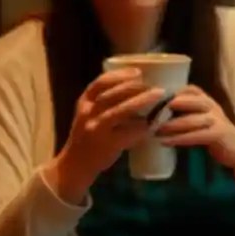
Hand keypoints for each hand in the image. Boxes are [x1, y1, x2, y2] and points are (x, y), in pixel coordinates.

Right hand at [46, 69, 162, 203]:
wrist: (76, 163)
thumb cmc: (90, 134)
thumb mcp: (91, 112)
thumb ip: (108, 100)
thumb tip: (141, 84)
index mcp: (84, 102)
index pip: (99, 84)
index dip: (119, 76)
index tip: (138, 72)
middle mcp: (87, 114)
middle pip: (110, 95)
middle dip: (133, 87)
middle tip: (154, 86)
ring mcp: (96, 130)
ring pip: (118, 112)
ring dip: (139, 101)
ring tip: (157, 95)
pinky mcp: (107, 145)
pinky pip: (127, 132)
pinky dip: (141, 126)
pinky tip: (153, 123)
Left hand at [156, 86, 234, 168]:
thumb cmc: (214, 133)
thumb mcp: (201, 119)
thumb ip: (185, 114)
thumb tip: (156, 114)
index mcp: (207, 101)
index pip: (192, 89)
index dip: (175, 90)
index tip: (155, 95)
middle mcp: (213, 107)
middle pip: (193, 100)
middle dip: (173, 103)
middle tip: (152, 109)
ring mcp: (217, 121)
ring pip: (193, 119)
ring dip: (172, 124)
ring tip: (155, 129)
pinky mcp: (218, 135)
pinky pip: (196, 135)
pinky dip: (180, 139)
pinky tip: (165, 142)